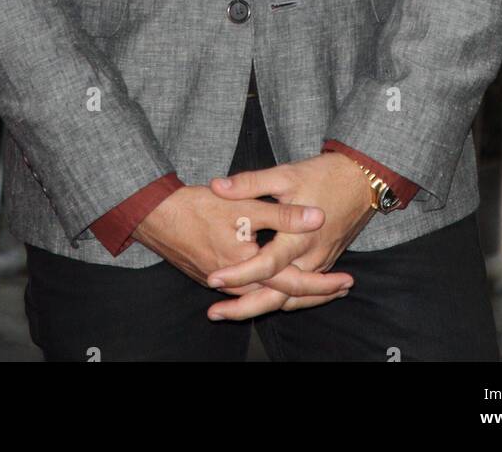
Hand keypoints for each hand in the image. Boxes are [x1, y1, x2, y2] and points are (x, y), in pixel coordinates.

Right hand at [131, 181, 354, 311]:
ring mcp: (224, 284)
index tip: (346, 282)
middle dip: (314, 294)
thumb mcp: (244, 206)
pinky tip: (280, 281)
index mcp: (248, 267)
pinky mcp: (215, 277)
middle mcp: (237, 284)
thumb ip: (282, 215)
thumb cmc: (198, 207)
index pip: (292, 282)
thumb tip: (317, 217)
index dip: (322, 283)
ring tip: (320, 287)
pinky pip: (250, 291)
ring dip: (294, 292)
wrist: (155, 216)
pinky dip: (271, 289)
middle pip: (282, 297)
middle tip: (342, 289)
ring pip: (266, 296)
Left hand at [202, 152, 376, 318]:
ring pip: (292, 299)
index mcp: (299, 236)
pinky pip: (304, 292)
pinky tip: (266, 302)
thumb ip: (250, 183)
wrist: (361, 180)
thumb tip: (217, 186)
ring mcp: (321, 263)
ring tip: (232, 312)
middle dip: (246, 308)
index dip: (239, 274)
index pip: (266, 265)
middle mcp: (311, 256)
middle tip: (215, 314)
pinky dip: (284, 301)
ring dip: (263, 307)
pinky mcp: (326, 262)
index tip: (214, 279)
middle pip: (278, 295)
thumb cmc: (323, 175)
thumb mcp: (285, 174)